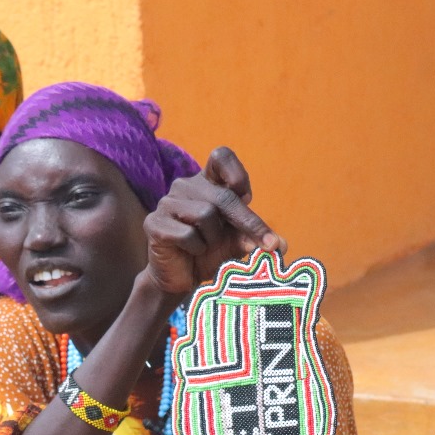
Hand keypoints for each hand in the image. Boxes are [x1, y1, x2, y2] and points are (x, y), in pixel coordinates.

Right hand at [143, 146, 285, 297]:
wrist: (179, 279)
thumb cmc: (209, 254)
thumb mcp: (236, 242)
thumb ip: (253, 238)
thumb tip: (279, 245)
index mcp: (206, 182)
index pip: (221, 156)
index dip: (237, 174)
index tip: (247, 198)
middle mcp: (184, 186)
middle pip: (223, 196)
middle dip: (248, 223)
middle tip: (268, 245)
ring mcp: (167, 203)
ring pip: (205, 215)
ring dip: (213, 239)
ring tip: (206, 247)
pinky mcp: (155, 223)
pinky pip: (188, 234)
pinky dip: (197, 249)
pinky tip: (190, 253)